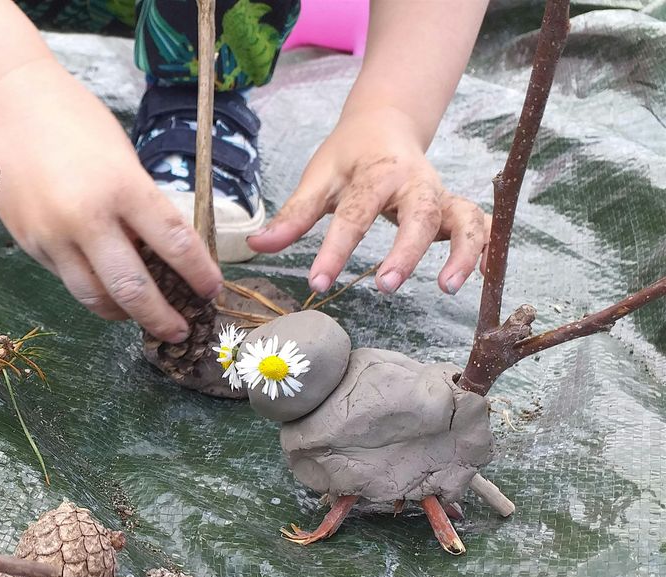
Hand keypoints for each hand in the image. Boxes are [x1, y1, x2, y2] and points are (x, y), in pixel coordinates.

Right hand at [0, 60, 221, 340]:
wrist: (4, 106)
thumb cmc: (72, 119)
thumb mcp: (121, 156)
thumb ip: (140, 205)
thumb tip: (163, 252)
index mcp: (121, 188)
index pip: (174, 244)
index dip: (199, 274)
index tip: (212, 290)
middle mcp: (86, 220)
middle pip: (132, 290)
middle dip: (161, 318)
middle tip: (180, 330)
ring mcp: (53, 237)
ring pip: (95, 297)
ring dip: (123, 314)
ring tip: (141, 315)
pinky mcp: (30, 246)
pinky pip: (68, 279)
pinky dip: (92, 287)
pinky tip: (105, 284)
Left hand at [247, 107, 488, 295]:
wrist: (385, 123)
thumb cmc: (349, 156)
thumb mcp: (318, 177)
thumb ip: (293, 215)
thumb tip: (256, 246)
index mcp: (376, 172)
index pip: (355, 214)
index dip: (335, 250)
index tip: (317, 282)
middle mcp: (415, 182)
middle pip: (420, 214)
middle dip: (406, 250)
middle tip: (385, 285)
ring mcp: (439, 195)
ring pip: (463, 218)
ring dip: (461, 250)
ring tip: (448, 286)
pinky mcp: (453, 208)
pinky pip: (480, 224)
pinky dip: (487, 247)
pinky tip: (483, 275)